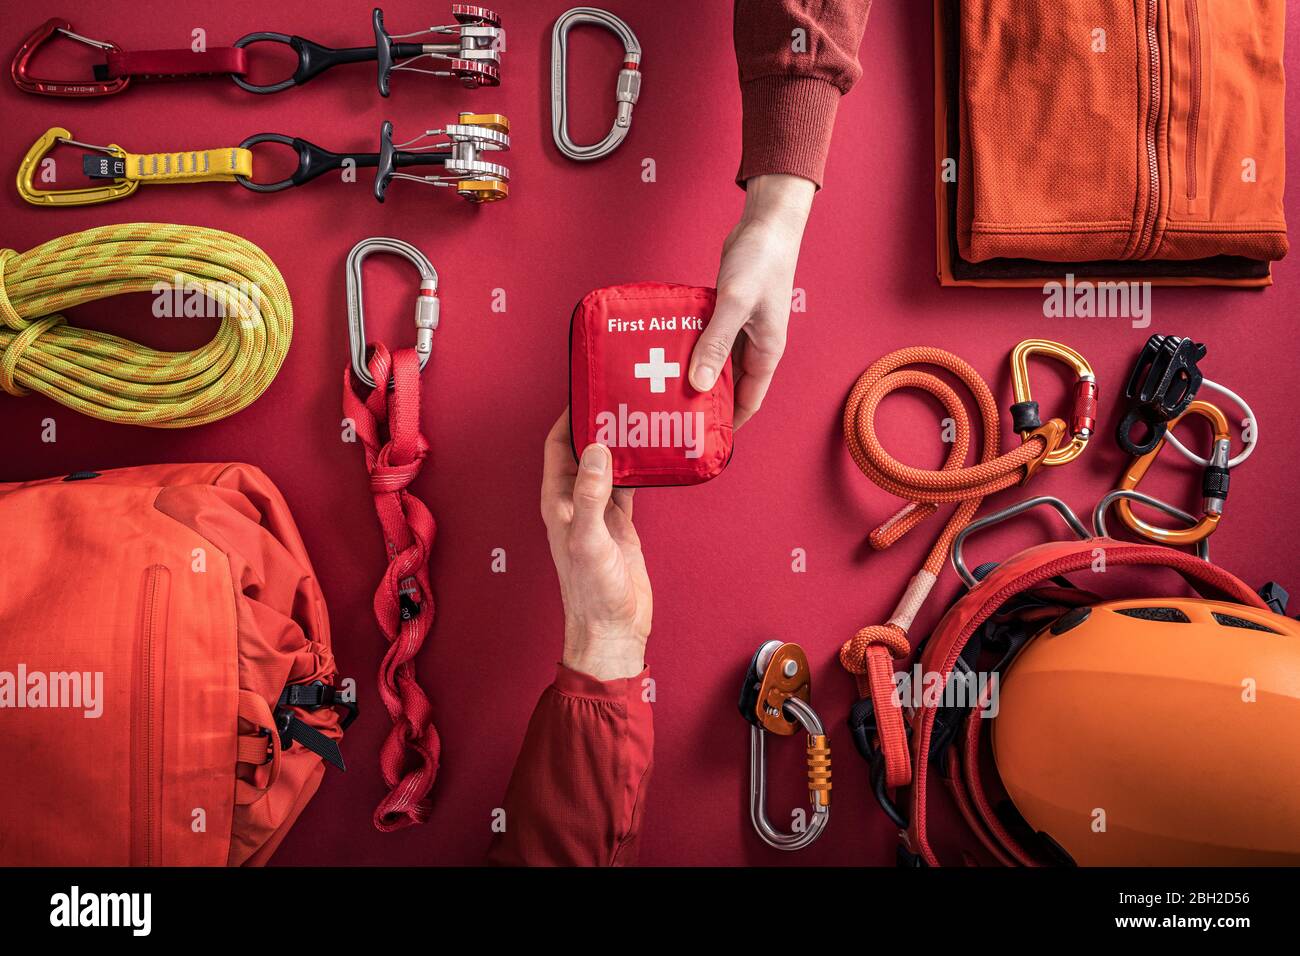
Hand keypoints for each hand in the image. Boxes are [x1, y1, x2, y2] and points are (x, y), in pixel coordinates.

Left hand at [541, 412, 651, 679]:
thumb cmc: (592, 593)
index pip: (557, 447)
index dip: (569, 418)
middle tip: (620, 397)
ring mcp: (599, 511)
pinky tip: (653, 455)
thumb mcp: (589, 539)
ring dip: (620, 444)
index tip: (588, 391)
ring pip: (608, 465)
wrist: (613, 629)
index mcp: (558, 501)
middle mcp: (576, 501)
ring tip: (640, 418)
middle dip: (598, 424)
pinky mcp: (621, 524)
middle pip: (583, 450)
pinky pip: (628, 485)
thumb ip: (590, 495)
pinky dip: (639, 468)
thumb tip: (595, 450)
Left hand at [688, 173, 814, 427]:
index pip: (748, 402)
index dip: (728, 423)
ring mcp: (740, 331)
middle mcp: (755, 347)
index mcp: (766, 353)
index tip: (702, 438)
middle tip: (670, 414)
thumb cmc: (760, 261)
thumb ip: (716, 343)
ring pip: (714, 363)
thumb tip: (697, 384)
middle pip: (728, 387)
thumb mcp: (735, 304)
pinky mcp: (726, 314)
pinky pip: (706, 340)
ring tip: (661, 388)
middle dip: (703, 402)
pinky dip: (689, 347)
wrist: (766, 224)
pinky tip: (665, 352)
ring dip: (692, 374)